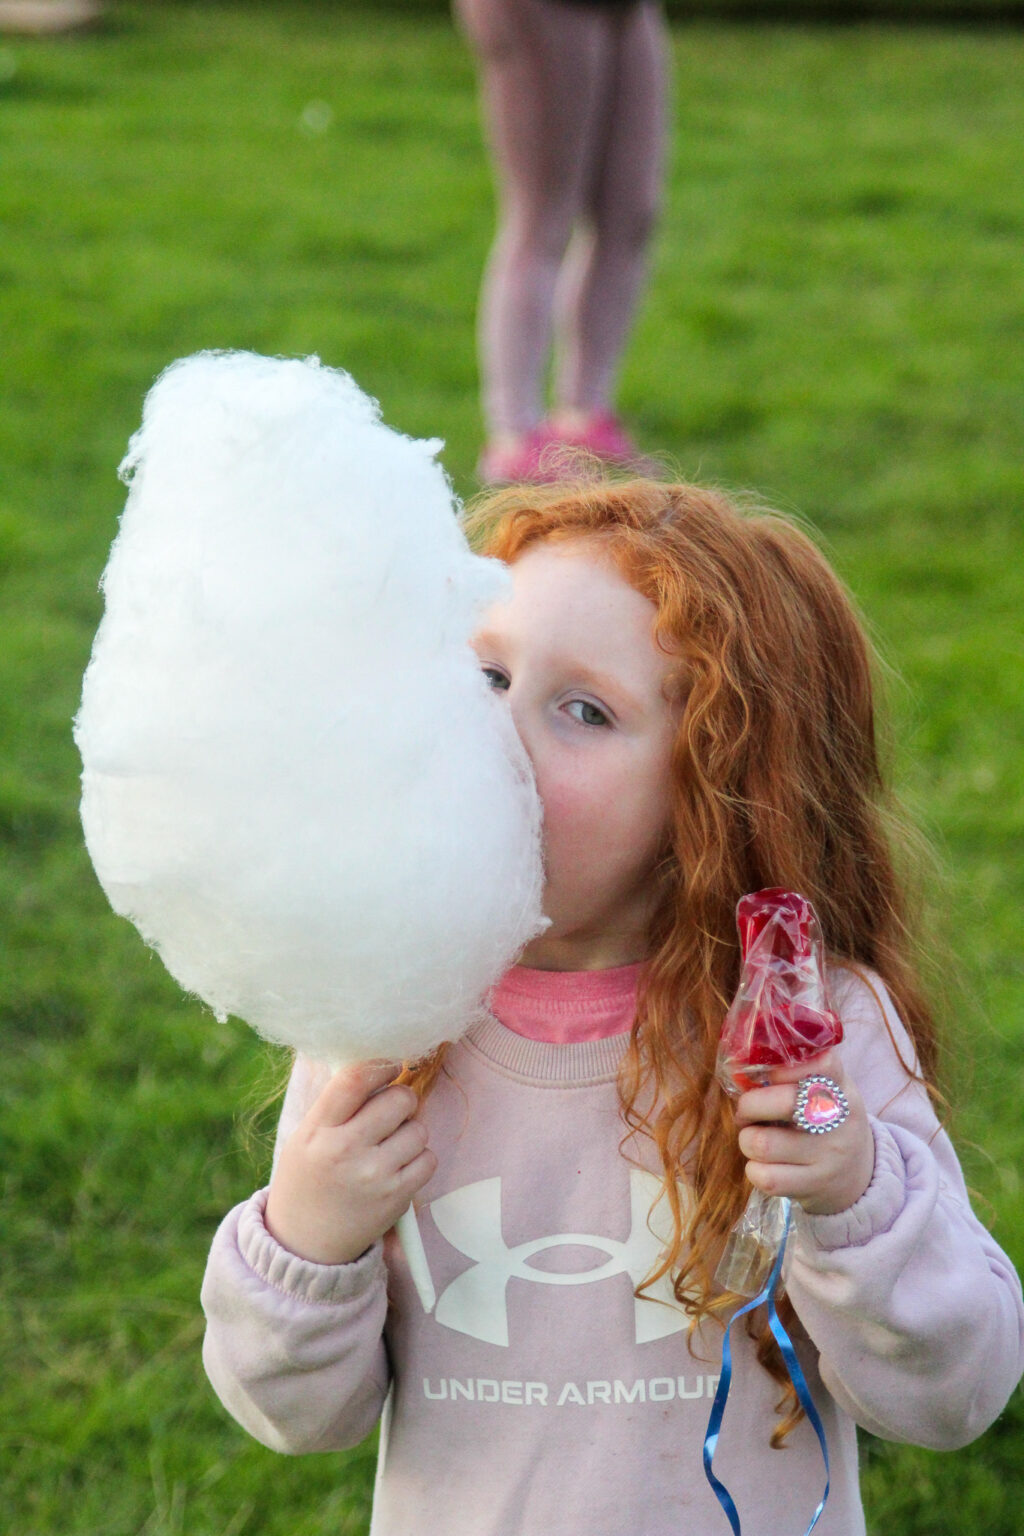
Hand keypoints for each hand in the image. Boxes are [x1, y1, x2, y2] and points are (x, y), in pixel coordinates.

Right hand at [264, 1059, 436, 1264]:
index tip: (391, 1065)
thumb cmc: (308, 1178)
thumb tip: (379, 1061)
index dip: (382, 1064)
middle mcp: (346, 1150)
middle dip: (401, 1100)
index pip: (356, 1079)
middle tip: (390, 1113)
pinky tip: (399, 1167)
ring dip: (411, 1132)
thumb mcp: (306, 1136)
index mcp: (319, 1129)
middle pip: (400, 1099)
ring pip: (419, 1129)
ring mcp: (374, 1175)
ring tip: (389, 1146)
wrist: (304, 1244)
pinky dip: (420, 1159)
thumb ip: (337, 1103)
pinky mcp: (397, 1198)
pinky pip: (429, 1159)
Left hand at [733, 1049, 874, 1216]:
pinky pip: (765, 1177)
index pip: (822, 1063)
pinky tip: (764, 1164)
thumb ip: (798, 1073)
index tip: (770, 1075)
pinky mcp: (814, 1186)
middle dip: (749, 1105)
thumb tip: (743, 1062)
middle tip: (747, 1111)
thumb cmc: (828, 1123)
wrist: (861, 1176)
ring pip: (763, 1143)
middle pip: (783, 1102)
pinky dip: (754, 1169)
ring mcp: (829, 1156)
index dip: (786, 1066)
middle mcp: (840, 1121)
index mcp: (841, 1089)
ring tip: (754, 1138)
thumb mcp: (828, 1091)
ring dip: (747, 1139)